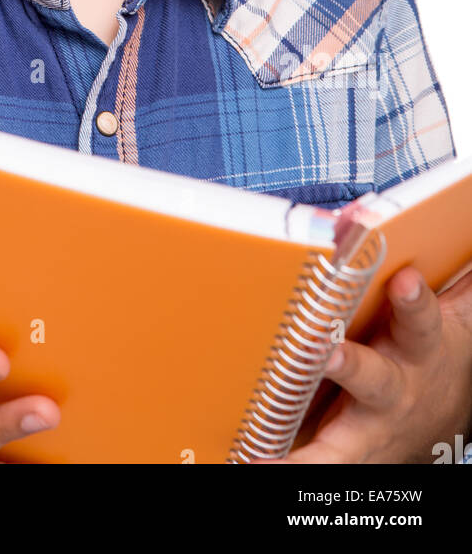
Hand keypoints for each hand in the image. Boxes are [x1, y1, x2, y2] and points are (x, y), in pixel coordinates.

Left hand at [252, 261, 471, 463]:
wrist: (440, 417)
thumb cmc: (422, 349)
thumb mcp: (434, 313)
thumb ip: (429, 278)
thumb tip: (422, 215)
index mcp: (417, 346)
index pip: (419, 317)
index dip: (412, 299)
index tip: (403, 279)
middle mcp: (393, 389)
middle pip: (373, 377)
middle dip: (351, 365)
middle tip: (327, 351)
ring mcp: (369, 430)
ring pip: (339, 445)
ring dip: (307, 451)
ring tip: (266, 458)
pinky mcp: (346, 458)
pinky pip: (315, 470)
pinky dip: (283, 473)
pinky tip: (249, 468)